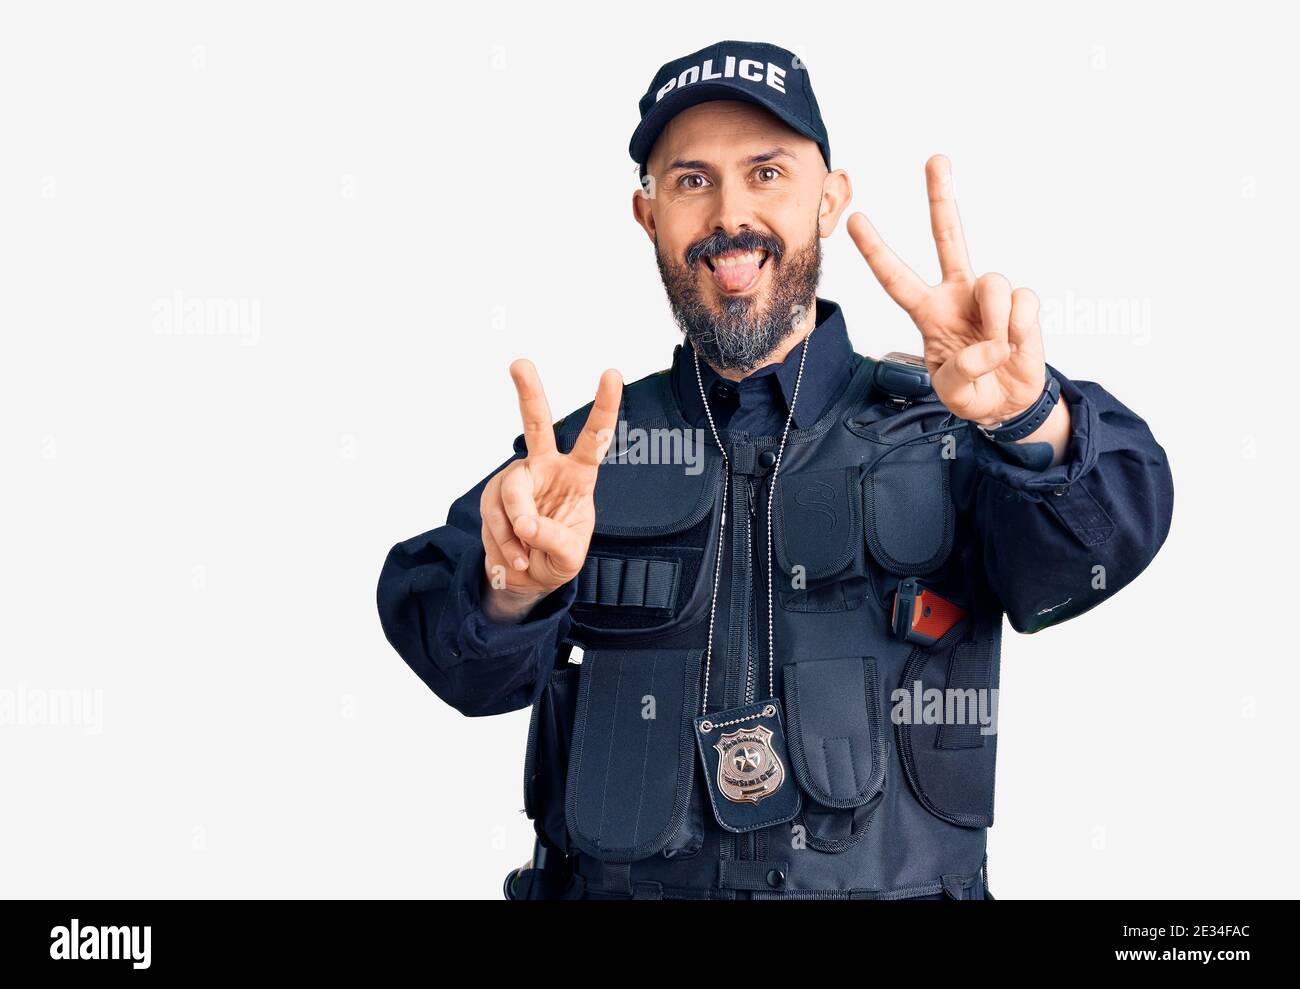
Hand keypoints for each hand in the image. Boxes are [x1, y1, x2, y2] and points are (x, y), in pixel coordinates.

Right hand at [480, 360, 622, 622]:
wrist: (526, 576)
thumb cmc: (557, 557)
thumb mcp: (569, 557)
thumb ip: (555, 540)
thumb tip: (526, 524)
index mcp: (578, 475)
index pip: (593, 438)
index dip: (604, 406)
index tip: (612, 374)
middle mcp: (546, 467)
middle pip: (536, 425)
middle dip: (528, 392)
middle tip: (519, 363)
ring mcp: (517, 479)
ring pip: (512, 493)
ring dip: (516, 532)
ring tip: (525, 558)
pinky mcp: (493, 495)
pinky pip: (494, 517)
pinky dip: (503, 543)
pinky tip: (515, 557)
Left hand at [847, 155, 1045, 426]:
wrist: (1008, 403)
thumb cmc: (972, 391)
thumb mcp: (952, 392)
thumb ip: (960, 373)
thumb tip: (988, 347)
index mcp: (928, 312)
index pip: (895, 278)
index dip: (875, 251)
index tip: (854, 220)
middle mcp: (957, 294)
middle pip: (948, 237)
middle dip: (942, 198)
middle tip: (935, 159)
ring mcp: (988, 296)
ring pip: (992, 281)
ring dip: (995, 321)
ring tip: (998, 350)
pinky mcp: (1021, 303)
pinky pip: (1021, 302)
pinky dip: (1020, 329)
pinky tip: (1016, 345)